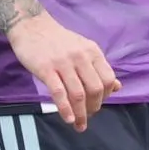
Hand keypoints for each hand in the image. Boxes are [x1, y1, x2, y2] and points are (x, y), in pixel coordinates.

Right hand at [7, 13, 119, 131]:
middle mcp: (80, 57)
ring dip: (81, 114)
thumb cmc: (58, 40)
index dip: (106, 96)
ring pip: (78, 94)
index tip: (97, 104)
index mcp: (92, 52)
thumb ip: (99, 68)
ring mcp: (63, 63)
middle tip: (88, 115)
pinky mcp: (46, 69)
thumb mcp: (84, 49)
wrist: (31, 26)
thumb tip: (117, 87)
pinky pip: (59, 93)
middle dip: (94, 107)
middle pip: (95, 89)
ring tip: (79, 124)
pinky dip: (65, 109)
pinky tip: (68, 118)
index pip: (108, 79)